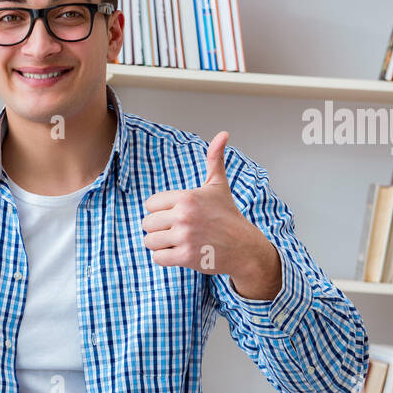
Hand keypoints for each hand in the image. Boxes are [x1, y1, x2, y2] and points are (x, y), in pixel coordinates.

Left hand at [140, 132, 281, 299]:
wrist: (245, 247)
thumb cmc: (228, 216)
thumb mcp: (219, 186)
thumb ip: (214, 160)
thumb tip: (223, 134)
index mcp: (187, 197)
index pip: (150, 204)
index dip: (160, 211)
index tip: (176, 215)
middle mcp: (184, 215)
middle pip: (147, 223)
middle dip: (159, 228)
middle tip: (178, 230)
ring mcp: (184, 237)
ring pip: (149, 241)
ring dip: (160, 244)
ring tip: (178, 241)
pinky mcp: (186, 257)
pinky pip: (157, 258)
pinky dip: (164, 258)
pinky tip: (179, 253)